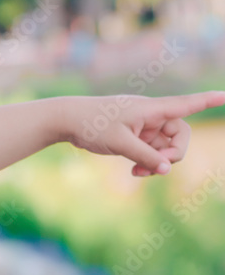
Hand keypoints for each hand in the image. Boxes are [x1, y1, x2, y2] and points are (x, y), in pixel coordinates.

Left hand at [62, 91, 224, 176]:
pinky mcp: (134, 137)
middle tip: (155, 168)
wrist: (67, 120)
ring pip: (164, 147)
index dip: (207, 101)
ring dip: (157, 162)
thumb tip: (167, 170)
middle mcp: (151, 116)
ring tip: (138, 173)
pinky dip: (147, 162)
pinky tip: (134, 171)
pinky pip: (151, 152)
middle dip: (172, 155)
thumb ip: (145, 157)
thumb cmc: (93, 124)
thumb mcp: (121, 143)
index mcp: (151, 109)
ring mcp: (143, 127)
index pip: (186, 104)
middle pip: (179, 136)